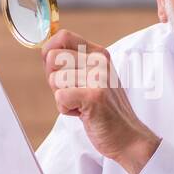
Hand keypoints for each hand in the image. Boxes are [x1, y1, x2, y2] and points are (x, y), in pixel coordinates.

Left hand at [42, 30, 159, 173]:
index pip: (62, 36)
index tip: (58, 70)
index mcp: (98, 53)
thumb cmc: (105, 109)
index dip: (50, 53)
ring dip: (62, 97)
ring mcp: (98, 77)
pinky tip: (83, 113)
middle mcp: (99, 61)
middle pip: (52, 58)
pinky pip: (60, 97)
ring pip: (54, 79)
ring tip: (81, 104)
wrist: (128, 136)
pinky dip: (66, 110)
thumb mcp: (92, 78)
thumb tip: (45, 52)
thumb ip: (71, 64)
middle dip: (54, 79)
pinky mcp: (94, 96)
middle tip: (73, 92)